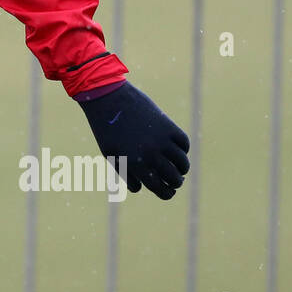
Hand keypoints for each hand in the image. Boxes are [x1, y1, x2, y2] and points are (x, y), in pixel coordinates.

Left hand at [76, 82, 190, 199]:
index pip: (158, 188)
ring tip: (180, 169)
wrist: (108, 98)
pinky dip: (184, 150)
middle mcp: (150, 154)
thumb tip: (141, 188)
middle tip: (175, 182)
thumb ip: (126, 173)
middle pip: (173, 178)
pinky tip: (179, 151)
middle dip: (175, 183)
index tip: (168, 192)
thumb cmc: (106, 129)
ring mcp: (161, 140)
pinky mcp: (168, 126)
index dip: (165, 193)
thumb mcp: (111, 155)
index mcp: (134, 164)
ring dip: (183, 169)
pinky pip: (184, 143)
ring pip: (182, 163)